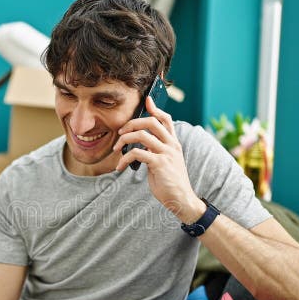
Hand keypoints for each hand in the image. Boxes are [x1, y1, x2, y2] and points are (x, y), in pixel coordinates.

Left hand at [112, 96, 205, 222]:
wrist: (182, 199)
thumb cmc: (170, 182)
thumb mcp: (165, 162)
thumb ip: (156, 151)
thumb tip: (142, 145)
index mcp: (174, 143)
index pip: (166, 119)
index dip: (156, 108)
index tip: (147, 100)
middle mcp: (172, 145)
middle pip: (151, 122)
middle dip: (132, 124)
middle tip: (120, 133)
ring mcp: (167, 154)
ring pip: (142, 135)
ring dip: (125, 140)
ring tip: (116, 149)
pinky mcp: (160, 164)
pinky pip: (137, 153)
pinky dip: (124, 159)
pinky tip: (120, 167)